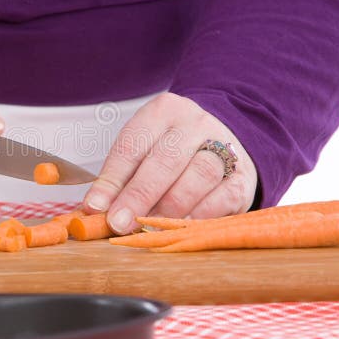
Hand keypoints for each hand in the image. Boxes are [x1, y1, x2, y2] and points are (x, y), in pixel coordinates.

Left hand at [82, 93, 257, 233]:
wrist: (222, 140)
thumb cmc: (169, 150)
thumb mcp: (141, 151)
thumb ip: (119, 179)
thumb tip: (95, 210)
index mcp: (164, 111)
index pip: (133, 145)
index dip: (112, 179)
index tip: (95, 207)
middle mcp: (196, 124)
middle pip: (166, 160)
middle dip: (139, 195)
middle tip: (119, 223)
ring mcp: (225, 147)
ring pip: (199, 176)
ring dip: (170, 207)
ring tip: (148, 228)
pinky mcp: (242, 177)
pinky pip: (223, 198)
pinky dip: (199, 216)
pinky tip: (180, 227)